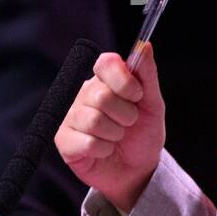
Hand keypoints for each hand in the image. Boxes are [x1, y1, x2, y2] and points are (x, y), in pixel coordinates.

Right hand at [54, 41, 165, 213]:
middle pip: (101, 95)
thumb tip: (144, 45)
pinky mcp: (63, 140)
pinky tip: (104, 151)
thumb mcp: (152, 104)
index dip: (124, 80)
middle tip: (129, 123)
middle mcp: (83, 94)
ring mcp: (70, 116)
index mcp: (103, 80)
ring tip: (117, 138)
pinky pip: (87, 142)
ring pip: (94, 120)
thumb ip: (147, 75)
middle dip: (126, 115)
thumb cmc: (142, 135)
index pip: (105, 63)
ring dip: (115, 134)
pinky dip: (104, 149)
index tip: (137, 95)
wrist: (137, 171)